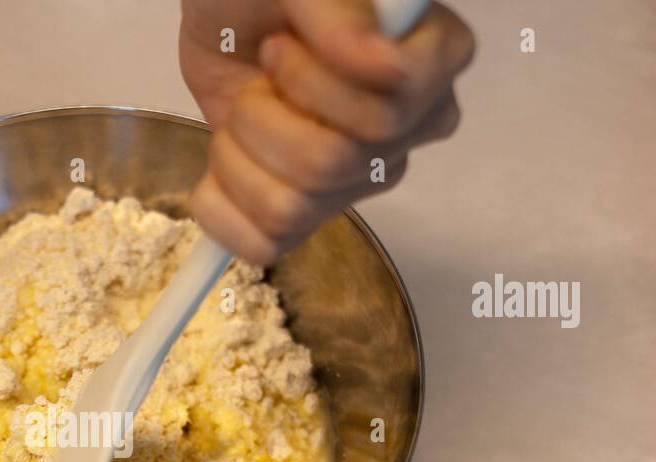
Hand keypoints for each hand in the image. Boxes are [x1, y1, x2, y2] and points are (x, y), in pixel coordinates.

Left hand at [180, 0, 474, 263]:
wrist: (227, 14)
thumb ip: (340, 12)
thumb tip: (376, 61)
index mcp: (434, 60)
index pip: (388, 109)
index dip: (315, 84)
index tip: (281, 42)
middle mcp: (410, 128)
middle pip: (331, 164)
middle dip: (263, 114)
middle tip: (261, 68)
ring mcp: (361, 178)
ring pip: (292, 208)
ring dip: (237, 151)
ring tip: (244, 107)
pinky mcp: (309, 212)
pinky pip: (265, 245)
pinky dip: (220, 207)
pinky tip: (224, 159)